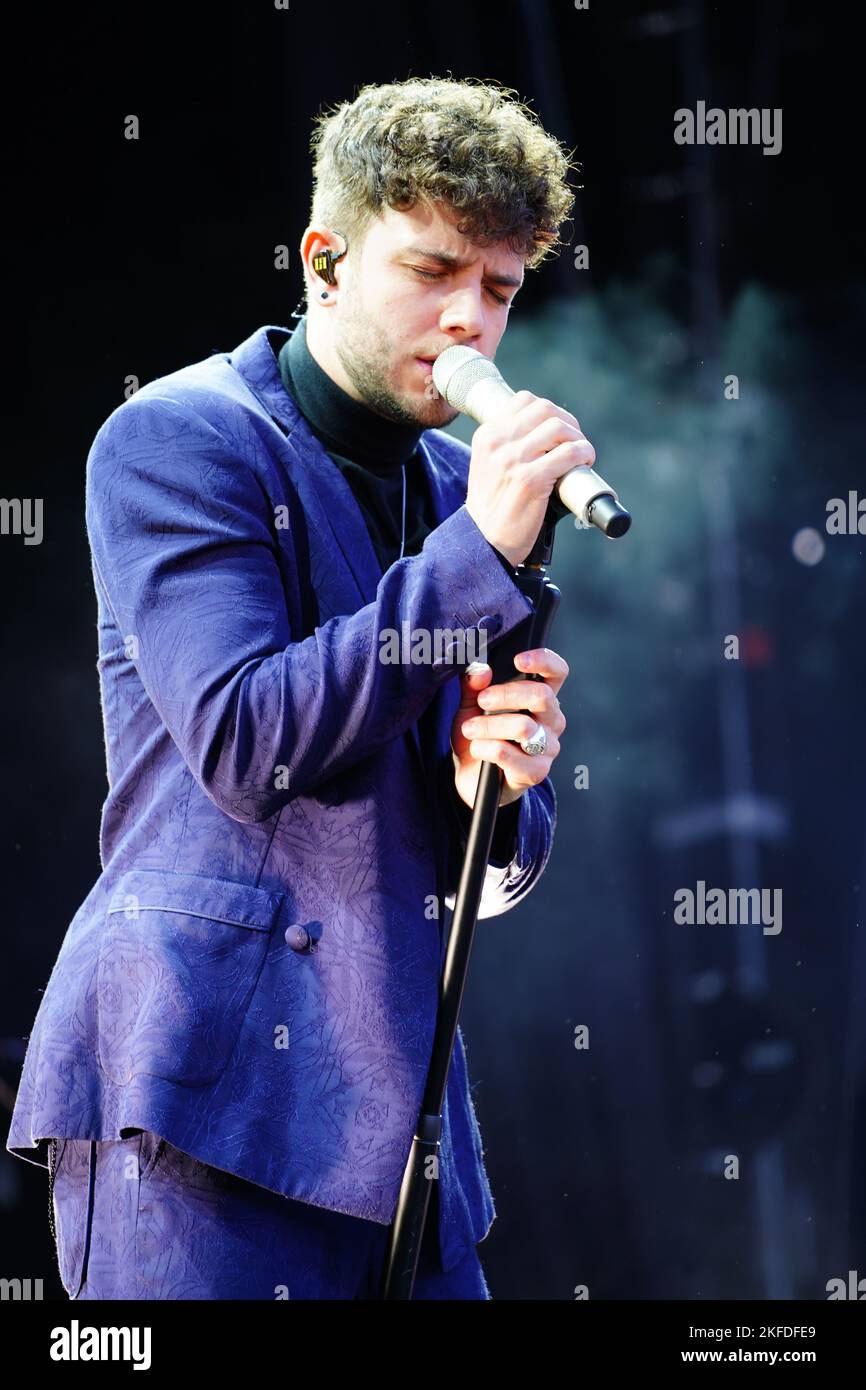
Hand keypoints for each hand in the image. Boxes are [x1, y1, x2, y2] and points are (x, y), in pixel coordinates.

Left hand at [450, 648, 567, 809]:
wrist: (472, 776)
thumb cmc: (479, 736)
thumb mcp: (470, 707)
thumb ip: (473, 686)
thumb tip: (480, 671)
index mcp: (541, 699)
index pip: (557, 673)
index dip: (544, 661)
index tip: (518, 661)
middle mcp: (551, 721)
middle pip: (542, 696)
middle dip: (506, 694)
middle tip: (482, 700)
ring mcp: (547, 747)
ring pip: (523, 727)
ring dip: (489, 725)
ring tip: (470, 728)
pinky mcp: (536, 771)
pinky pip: (508, 754)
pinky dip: (486, 749)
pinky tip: (477, 749)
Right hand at [466, 392, 595, 566]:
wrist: (482, 542)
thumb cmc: (492, 508)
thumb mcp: (488, 466)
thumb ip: (508, 446)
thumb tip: (547, 434)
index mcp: (487, 436)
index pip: (524, 401)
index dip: (549, 413)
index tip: (558, 432)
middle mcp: (498, 443)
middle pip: (545, 409)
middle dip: (568, 423)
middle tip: (574, 442)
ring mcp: (513, 460)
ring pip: (559, 427)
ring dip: (578, 439)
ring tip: (581, 456)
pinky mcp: (530, 480)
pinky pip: (569, 453)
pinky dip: (584, 454)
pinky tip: (585, 463)